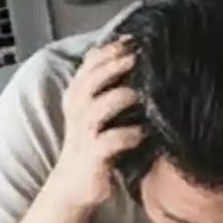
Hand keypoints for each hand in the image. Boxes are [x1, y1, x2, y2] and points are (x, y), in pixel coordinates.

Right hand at [46, 39, 143, 211]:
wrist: (77, 182)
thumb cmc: (96, 142)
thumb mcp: (100, 110)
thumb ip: (114, 87)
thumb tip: (143, 60)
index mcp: (79, 94)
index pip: (90, 63)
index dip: (111, 50)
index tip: (136, 40)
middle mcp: (78, 109)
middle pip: (91, 80)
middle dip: (114, 66)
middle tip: (138, 56)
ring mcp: (84, 132)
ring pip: (98, 107)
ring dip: (121, 97)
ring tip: (144, 93)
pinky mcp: (94, 155)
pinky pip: (111, 141)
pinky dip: (129, 134)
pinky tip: (145, 131)